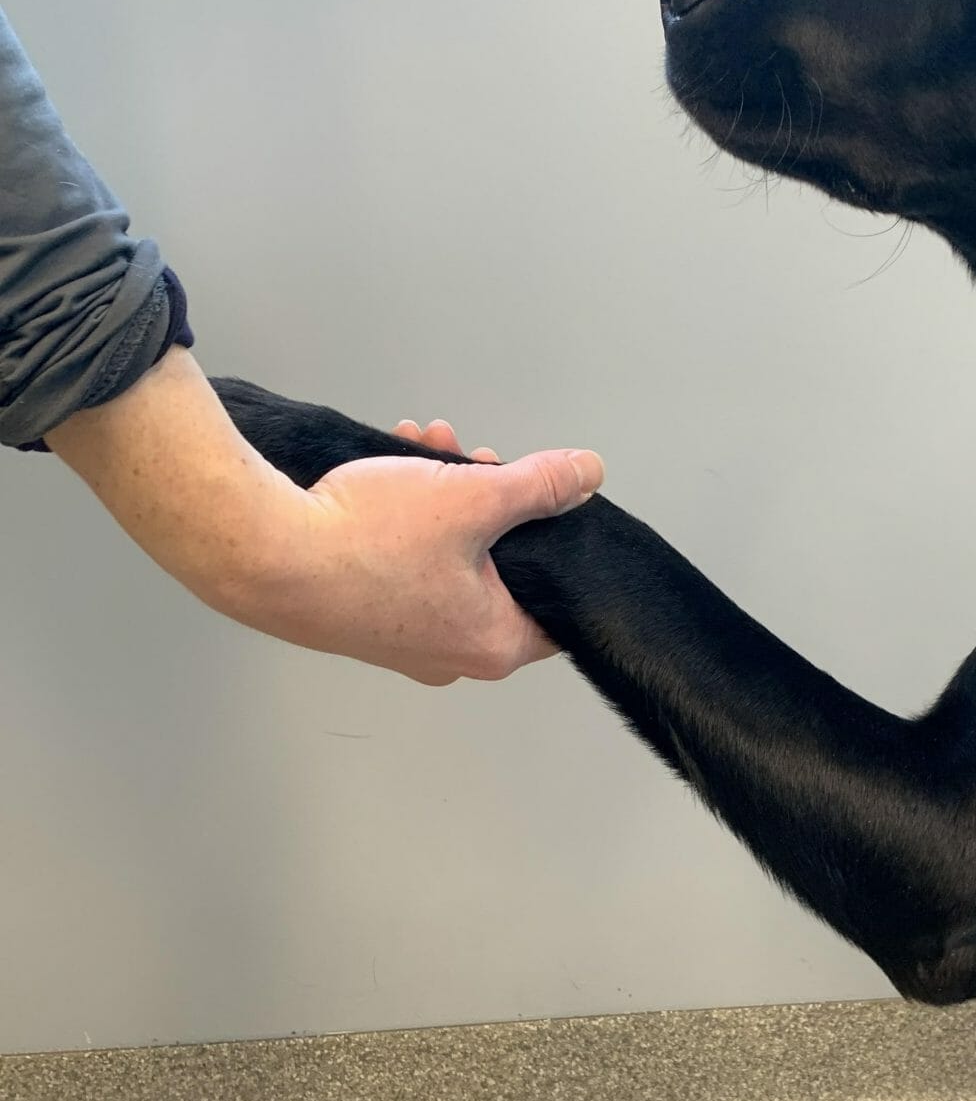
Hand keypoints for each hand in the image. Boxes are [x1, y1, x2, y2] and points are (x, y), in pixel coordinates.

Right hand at [46, 347, 603, 683]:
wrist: (262, 555)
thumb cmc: (370, 540)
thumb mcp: (472, 497)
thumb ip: (538, 486)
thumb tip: (588, 474)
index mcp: (493, 644)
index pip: (557, 608)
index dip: (556, 545)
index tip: (542, 501)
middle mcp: (451, 659)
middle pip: (498, 571)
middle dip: (489, 499)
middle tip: (473, 455)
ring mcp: (402, 644)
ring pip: (448, 559)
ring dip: (443, 495)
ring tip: (424, 442)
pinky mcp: (361, 620)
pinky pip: (404, 564)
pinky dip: (406, 516)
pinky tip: (391, 463)